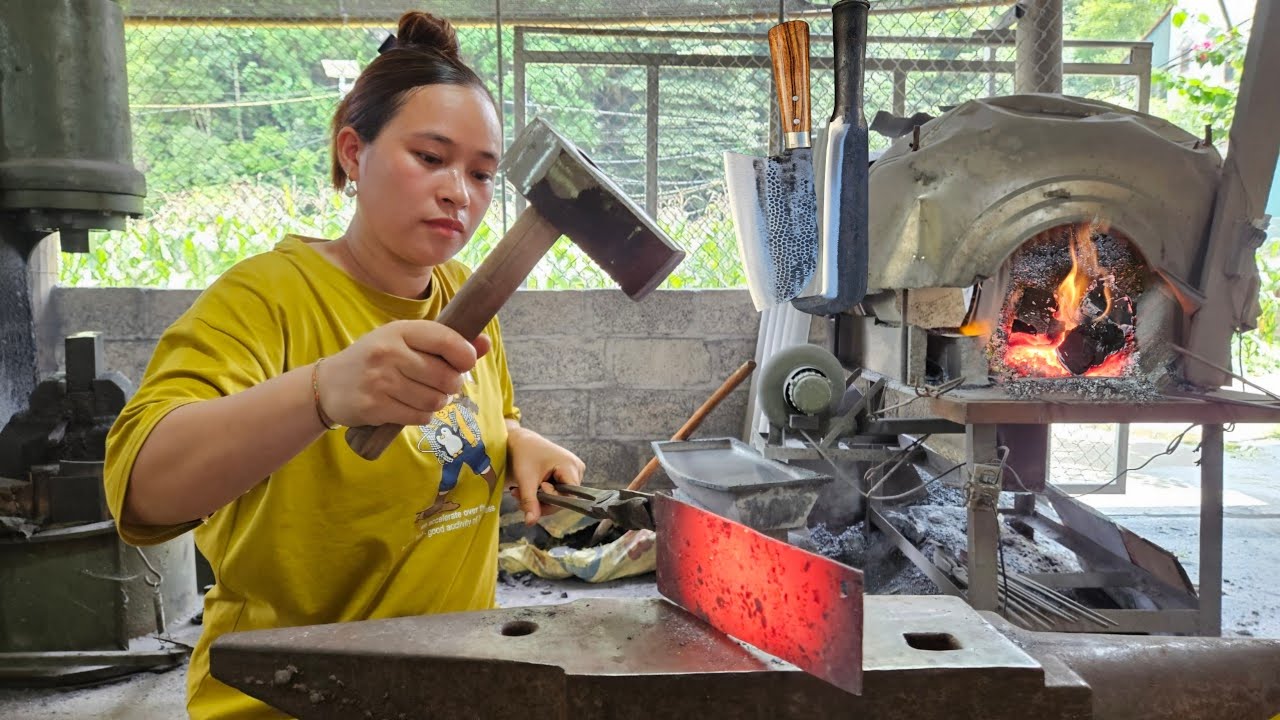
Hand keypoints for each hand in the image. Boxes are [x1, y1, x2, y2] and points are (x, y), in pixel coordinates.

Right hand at [316, 320, 490, 427]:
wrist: (329, 384)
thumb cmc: (377, 360)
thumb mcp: (405, 342)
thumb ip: (446, 342)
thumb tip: (485, 343)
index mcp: (400, 331)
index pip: (448, 340)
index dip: (466, 356)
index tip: (464, 363)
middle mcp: (389, 353)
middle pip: (446, 377)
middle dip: (451, 385)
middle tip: (441, 384)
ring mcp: (380, 381)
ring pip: (435, 400)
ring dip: (436, 402)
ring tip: (422, 395)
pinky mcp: (374, 407)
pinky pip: (419, 417)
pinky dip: (422, 416)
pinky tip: (407, 406)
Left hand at [505, 425, 585, 525]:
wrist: (522, 441)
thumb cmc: (524, 455)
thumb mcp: (525, 480)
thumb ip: (530, 502)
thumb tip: (531, 523)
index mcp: (570, 466)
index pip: (568, 496)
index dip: (551, 500)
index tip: (535, 490)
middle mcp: (577, 468)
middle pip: (564, 498)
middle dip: (541, 501)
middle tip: (519, 496)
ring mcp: (574, 470)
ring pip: (560, 496)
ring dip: (539, 498)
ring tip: (520, 491)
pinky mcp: (568, 473)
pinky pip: (559, 491)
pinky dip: (543, 493)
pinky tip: (530, 487)